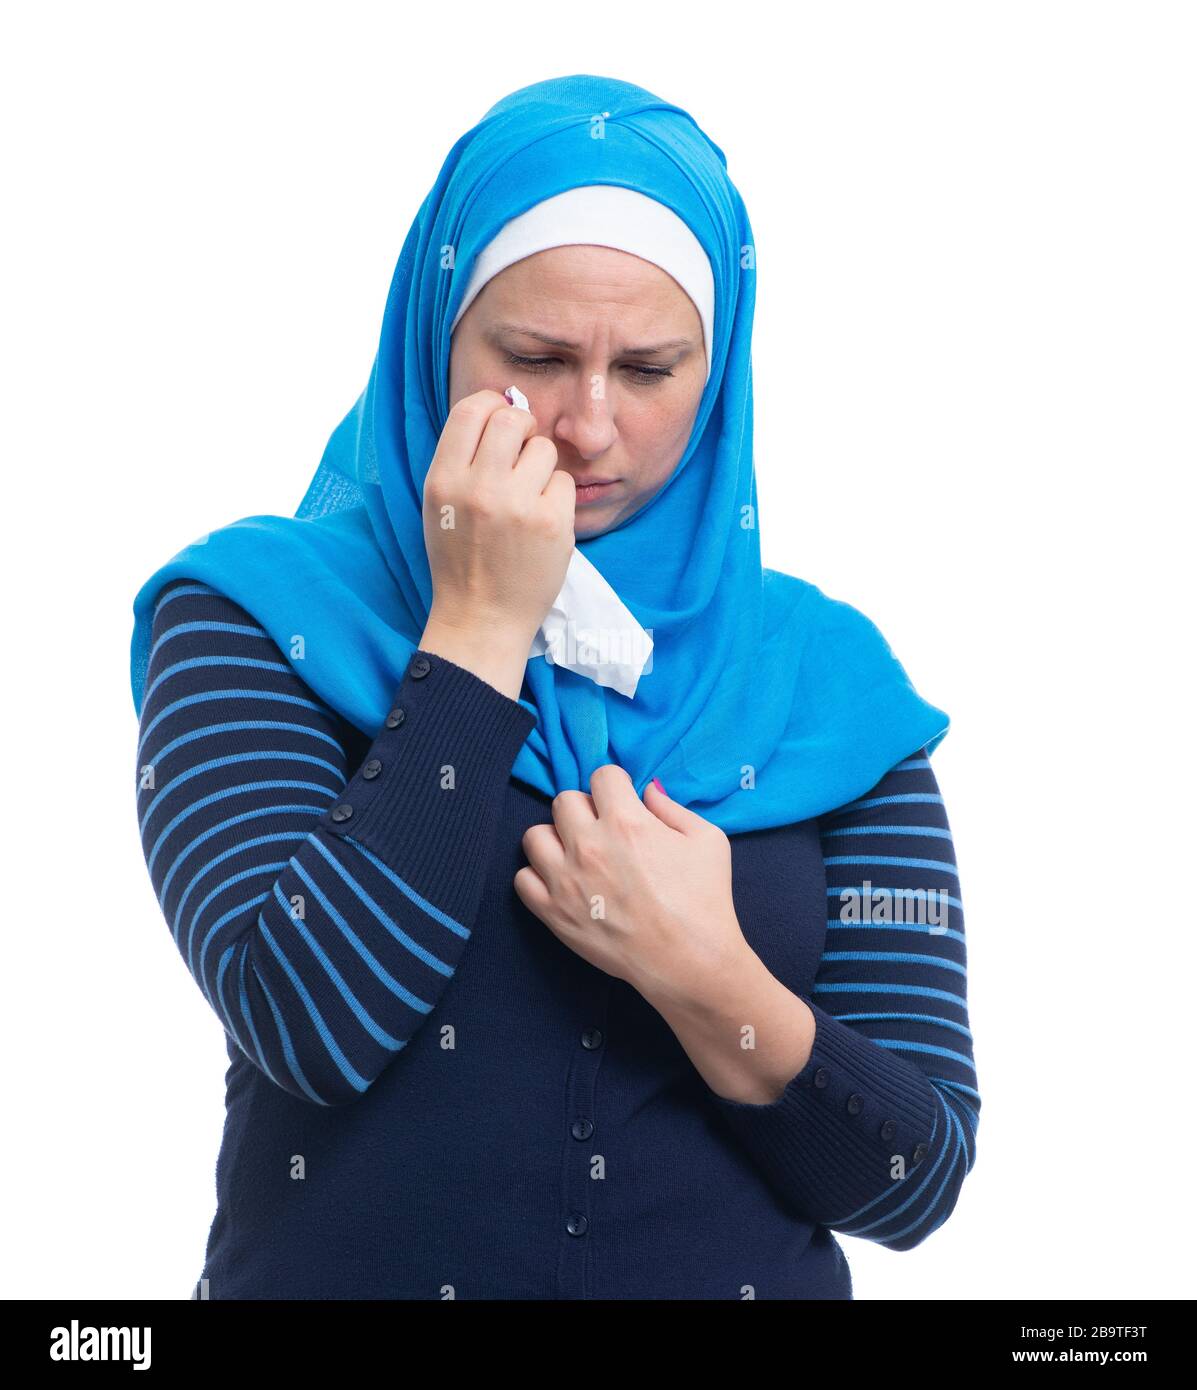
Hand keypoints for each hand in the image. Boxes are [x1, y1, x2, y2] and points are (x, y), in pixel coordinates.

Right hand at [422, 389, 575, 649]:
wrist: (482, 619)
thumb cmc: (462, 560)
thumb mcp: (442, 505)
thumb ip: (464, 459)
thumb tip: (502, 404)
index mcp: (443, 480)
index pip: (471, 409)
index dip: (492, 405)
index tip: (501, 420)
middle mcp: (478, 487)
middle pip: (512, 418)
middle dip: (523, 428)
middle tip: (523, 452)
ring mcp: (517, 505)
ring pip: (544, 448)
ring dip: (542, 467)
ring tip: (529, 497)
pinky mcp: (552, 523)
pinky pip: (564, 482)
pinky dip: (557, 498)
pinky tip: (542, 522)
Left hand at [515, 767, 747, 1008]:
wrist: (689, 961)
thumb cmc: (704, 901)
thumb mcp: (708, 841)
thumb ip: (673, 808)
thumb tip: (647, 791)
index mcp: (627, 821)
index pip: (602, 775)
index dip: (615, 786)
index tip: (621, 802)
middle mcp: (589, 844)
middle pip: (563, 800)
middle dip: (583, 809)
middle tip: (601, 830)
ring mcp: (566, 879)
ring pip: (534, 835)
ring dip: (554, 840)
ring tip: (575, 856)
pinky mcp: (553, 912)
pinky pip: (521, 879)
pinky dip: (537, 878)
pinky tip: (561, 883)